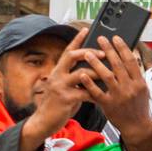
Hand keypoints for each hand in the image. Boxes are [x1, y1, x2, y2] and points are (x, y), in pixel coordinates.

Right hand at [18, 29, 92, 150]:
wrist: (43, 121)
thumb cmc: (57, 104)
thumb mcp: (64, 87)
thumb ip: (74, 78)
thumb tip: (91, 70)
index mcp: (57, 70)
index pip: (67, 50)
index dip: (77, 39)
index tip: (86, 29)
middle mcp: (57, 75)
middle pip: (72, 56)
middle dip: (89, 53)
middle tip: (104, 52)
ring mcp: (60, 86)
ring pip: (80, 73)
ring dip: (96, 73)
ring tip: (108, 74)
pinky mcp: (65, 99)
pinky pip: (83, 93)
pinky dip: (95, 93)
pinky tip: (103, 95)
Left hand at [73, 36, 151, 150]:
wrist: (136, 126)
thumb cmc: (139, 105)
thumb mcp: (143, 89)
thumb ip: (136, 74)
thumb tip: (132, 56)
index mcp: (139, 82)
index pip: (130, 60)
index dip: (122, 47)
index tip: (115, 37)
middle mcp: (129, 87)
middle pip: (117, 65)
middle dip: (108, 50)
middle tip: (100, 39)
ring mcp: (118, 96)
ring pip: (106, 76)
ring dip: (96, 63)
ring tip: (87, 53)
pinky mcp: (108, 105)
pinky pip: (97, 92)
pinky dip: (89, 83)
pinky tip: (82, 74)